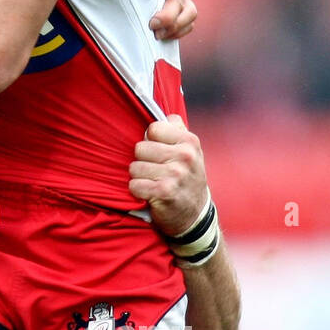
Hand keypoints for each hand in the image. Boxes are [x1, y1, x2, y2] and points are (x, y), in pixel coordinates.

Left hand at [128, 115, 209, 235]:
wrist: (195, 214)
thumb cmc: (187, 178)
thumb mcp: (191, 151)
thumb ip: (177, 130)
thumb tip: (165, 114)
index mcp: (189, 142)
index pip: (153, 129)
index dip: (150, 141)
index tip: (158, 152)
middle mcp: (185, 156)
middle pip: (139, 148)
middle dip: (142, 161)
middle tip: (155, 171)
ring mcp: (175, 174)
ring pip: (134, 167)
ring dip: (139, 177)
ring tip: (152, 182)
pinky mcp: (163, 192)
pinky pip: (133, 185)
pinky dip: (137, 191)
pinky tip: (149, 194)